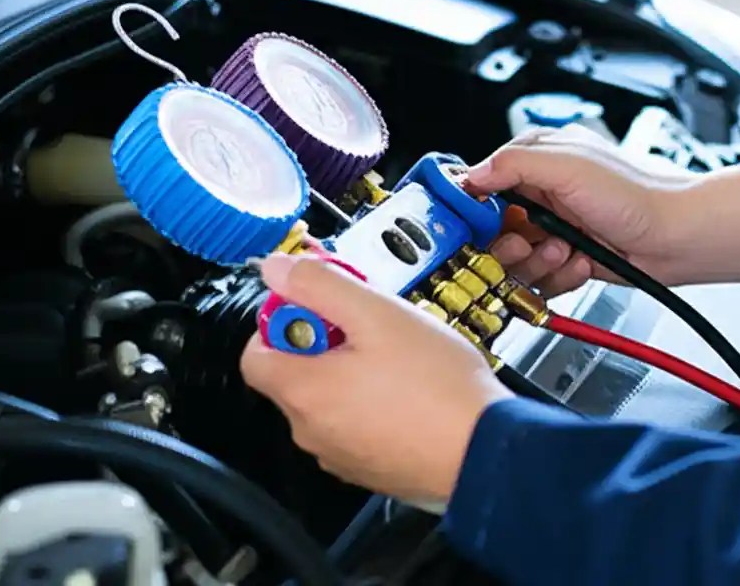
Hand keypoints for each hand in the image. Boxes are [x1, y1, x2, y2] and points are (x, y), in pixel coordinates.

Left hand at [240, 253, 511, 505]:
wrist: (484, 449)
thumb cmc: (437, 385)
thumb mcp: (380, 314)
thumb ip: (321, 286)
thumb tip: (275, 268)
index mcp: (303, 390)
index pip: (254, 353)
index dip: (284, 322)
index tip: (323, 309)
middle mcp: (310, 430)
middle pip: (294, 375)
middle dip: (326, 345)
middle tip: (372, 330)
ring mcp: (339, 455)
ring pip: (328, 402)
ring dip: (351, 377)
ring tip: (400, 363)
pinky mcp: (369, 470)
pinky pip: (355, 429)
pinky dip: (372, 409)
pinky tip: (411, 394)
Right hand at [466, 125, 739, 295]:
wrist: (679, 236)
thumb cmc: (638, 193)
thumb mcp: (568, 165)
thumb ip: (514, 164)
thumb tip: (471, 175)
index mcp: (539, 159)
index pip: (483, 181)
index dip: (472, 206)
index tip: (469, 226)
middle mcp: (545, 193)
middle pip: (494, 229)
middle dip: (508, 242)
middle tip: (526, 243)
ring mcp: (556, 228)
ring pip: (515, 259)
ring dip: (537, 261)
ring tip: (563, 251)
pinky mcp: (567, 260)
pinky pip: (541, 279)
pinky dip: (559, 276)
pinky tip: (580, 263)